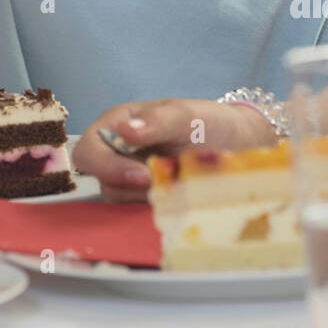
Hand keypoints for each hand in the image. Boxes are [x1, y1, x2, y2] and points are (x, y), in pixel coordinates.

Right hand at [73, 98, 276, 202]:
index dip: (105, 165)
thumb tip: (124, 130)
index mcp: (118, 125)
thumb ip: (157, 121)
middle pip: (100, 179)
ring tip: (179, 183)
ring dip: (146, 197)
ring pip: (119, 200)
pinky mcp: (147, 200)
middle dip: (127, 185)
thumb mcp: (186, 115)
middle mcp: (119, 153)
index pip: (88, 149)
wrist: (239, 145)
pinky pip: (138, 212)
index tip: (140, 174)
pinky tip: (179, 199)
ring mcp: (132, 179)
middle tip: (158, 183)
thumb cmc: (209, 122)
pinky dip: (157, 208)